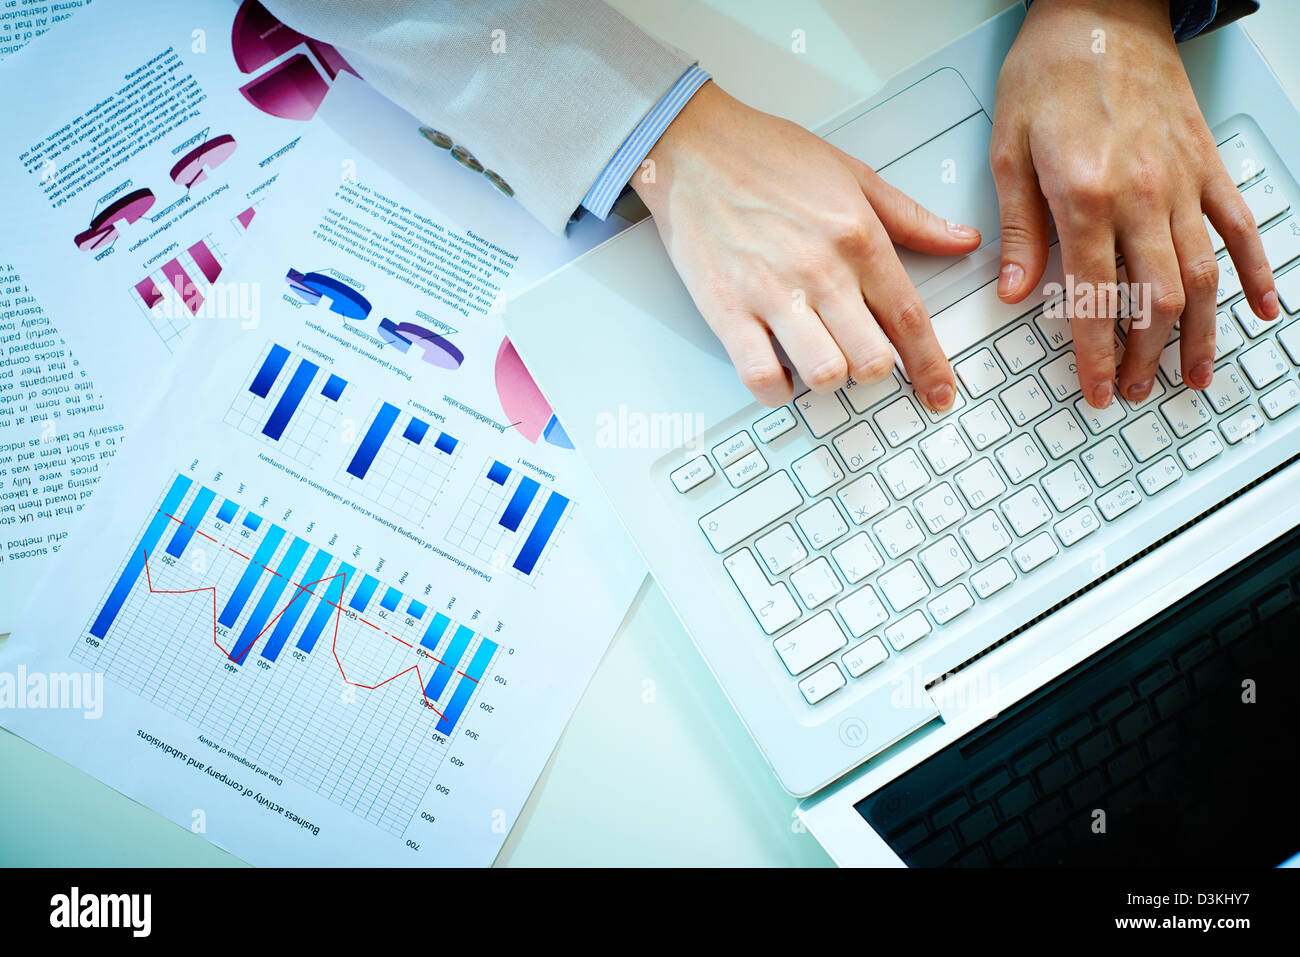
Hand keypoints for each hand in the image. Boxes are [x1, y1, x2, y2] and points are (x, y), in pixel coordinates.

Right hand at [632, 81, 981, 410]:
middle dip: (874, 370)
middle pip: (872, 359)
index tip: (939, 394)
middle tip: (860, 357)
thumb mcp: (852, 175)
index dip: (931, 366)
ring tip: (817, 359)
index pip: (909, 317)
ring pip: (824, 374)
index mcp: (857, 236)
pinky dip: (775, 389)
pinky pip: (760, 376)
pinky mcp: (726, 310)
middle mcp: (820, 269)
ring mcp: (771, 293)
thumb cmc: (765, 156)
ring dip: (827, 378)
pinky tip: (777, 373)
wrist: (692, 145)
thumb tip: (960, 241)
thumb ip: (910, 217)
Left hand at [991, 0, 1278, 408]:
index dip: (1095, 353)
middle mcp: (1143, 194)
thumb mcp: (1007, 149)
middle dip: (1145, 354)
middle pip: (1154, 298)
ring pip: (1202, 275)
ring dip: (1198, 332)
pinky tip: (1261, 309)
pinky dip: (1256, 272)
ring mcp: (1184, 181)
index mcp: (1085, 195)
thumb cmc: (1051, 71)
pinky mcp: (1208, 166)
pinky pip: (1241, 228)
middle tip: (1136, 390)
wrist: (1102, 9)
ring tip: (1192, 375)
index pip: (1091, 297)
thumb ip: (1016, 228)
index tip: (1096, 388)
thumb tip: (1012, 291)